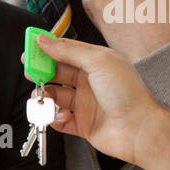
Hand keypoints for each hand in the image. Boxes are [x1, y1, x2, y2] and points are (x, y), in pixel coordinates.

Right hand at [32, 33, 169, 169]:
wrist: (140, 129)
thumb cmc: (127, 92)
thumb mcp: (98, 61)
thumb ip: (68, 50)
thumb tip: (45, 40)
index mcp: (96, 63)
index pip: (66, 51)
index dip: (47, 50)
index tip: (29, 50)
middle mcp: (90, 82)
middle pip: (57, 73)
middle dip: (41, 72)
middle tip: (29, 73)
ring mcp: (86, 103)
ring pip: (55, 96)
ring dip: (45, 96)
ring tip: (43, 97)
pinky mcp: (82, 124)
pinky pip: (59, 119)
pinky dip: (54, 117)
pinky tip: (61, 114)